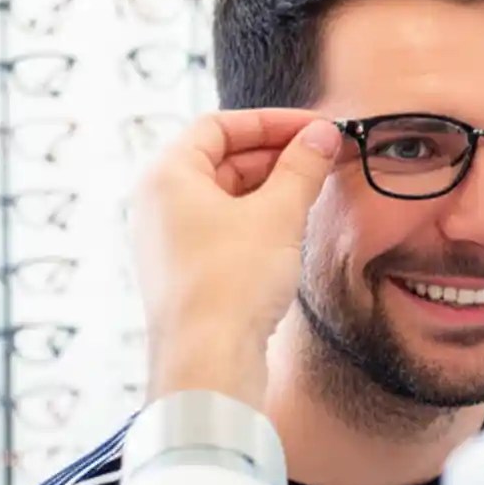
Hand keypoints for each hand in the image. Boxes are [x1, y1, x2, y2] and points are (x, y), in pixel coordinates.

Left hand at [130, 109, 342, 409]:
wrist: (208, 363)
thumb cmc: (231, 284)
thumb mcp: (278, 214)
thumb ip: (303, 167)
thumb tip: (323, 136)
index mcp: (167, 175)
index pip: (219, 125)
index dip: (271, 122)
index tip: (316, 128)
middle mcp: (158, 202)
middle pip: (222, 158)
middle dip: (277, 153)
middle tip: (325, 156)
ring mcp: (169, 239)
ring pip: (226, 194)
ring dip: (272, 185)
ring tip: (315, 188)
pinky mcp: (185, 271)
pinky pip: (224, 226)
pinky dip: (259, 217)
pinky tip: (293, 226)